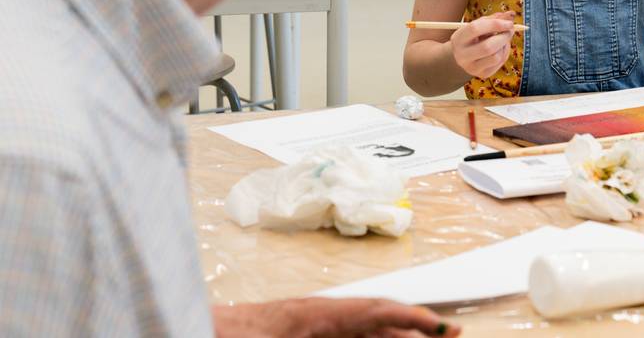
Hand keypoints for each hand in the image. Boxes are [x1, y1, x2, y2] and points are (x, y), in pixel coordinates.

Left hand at [212, 298, 460, 337]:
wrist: (191, 328)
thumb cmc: (224, 332)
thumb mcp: (275, 336)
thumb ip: (333, 322)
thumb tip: (371, 316)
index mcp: (315, 314)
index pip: (374, 310)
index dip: (411, 318)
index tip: (441, 327)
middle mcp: (319, 318)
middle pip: (378, 323)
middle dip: (416, 330)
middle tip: (451, 335)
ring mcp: (314, 329)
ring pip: (366, 334)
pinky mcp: (306, 337)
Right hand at [450, 11, 517, 78]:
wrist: (464, 56)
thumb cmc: (474, 37)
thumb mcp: (480, 25)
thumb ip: (494, 19)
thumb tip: (511, 14)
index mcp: (459, 39)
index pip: (476, 29)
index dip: (495, 24)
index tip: (509, 22)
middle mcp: (462, 55)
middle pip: (487, 47)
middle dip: (503, 37)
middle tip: (510, 30)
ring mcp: (472, 67)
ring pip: (496, 57)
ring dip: (505, 46)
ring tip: (502, 40)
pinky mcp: (483, 74)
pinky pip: (500, 63)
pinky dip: (505, 53)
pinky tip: (500, 49)